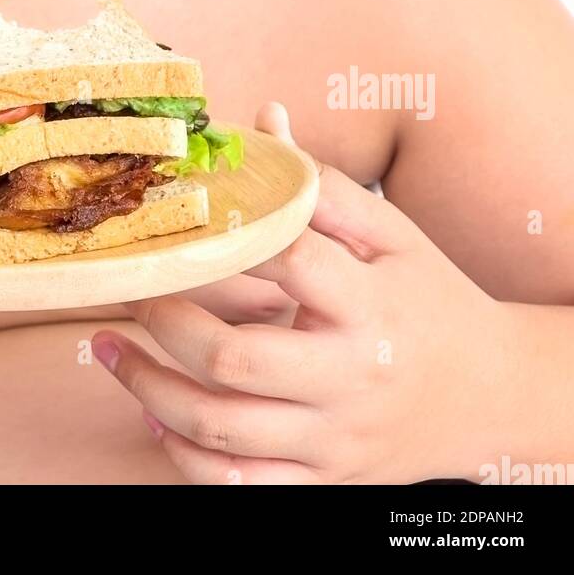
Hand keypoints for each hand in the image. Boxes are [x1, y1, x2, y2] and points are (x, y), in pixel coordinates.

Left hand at [91, 102, 512, 483]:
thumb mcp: (393, 234)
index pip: (284, 263)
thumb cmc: (429, 298)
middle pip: (234, 360)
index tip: (176, 223)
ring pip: (222, 430)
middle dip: (164, 323)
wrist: (491, 394)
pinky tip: (152, 416)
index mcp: (370, 304)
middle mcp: (350, 377)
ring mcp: (334, 438)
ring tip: (111, 352)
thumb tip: (265, 118)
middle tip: (130, 292)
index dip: (222, 239)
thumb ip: (323, 184)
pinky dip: (184, 455)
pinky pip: (239, 484)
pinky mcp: (323, 478)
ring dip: (150, 390)